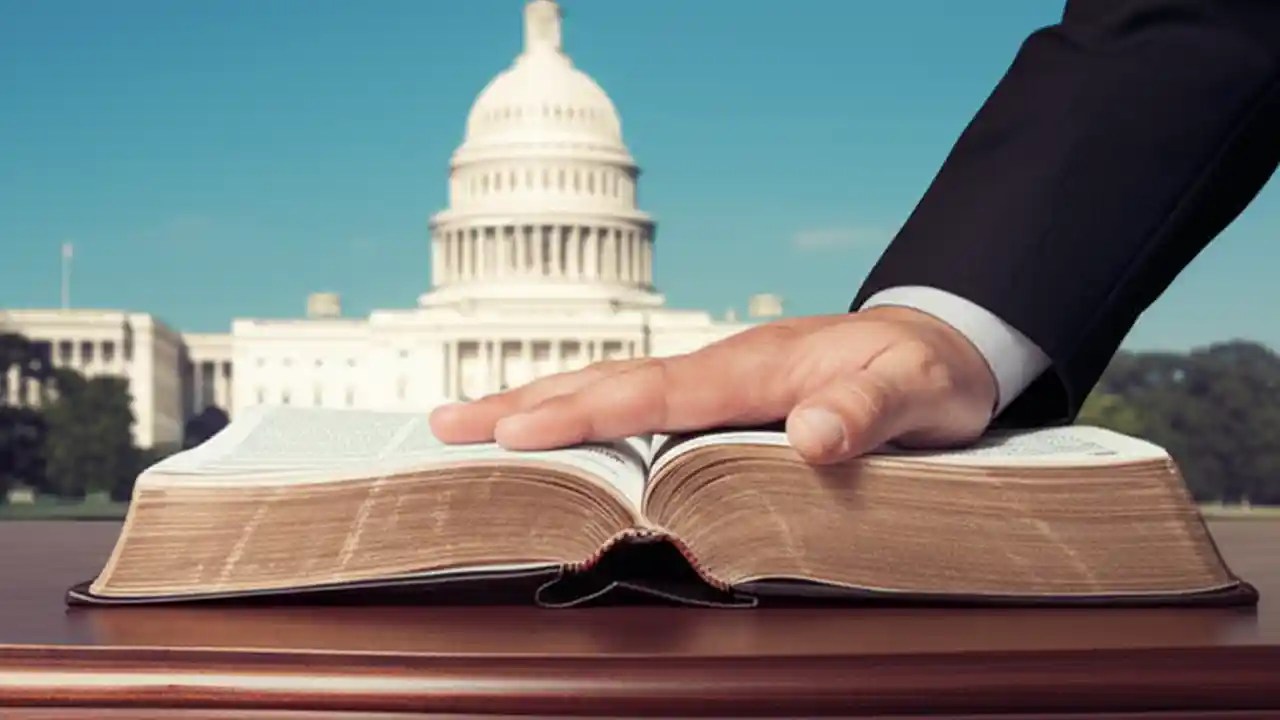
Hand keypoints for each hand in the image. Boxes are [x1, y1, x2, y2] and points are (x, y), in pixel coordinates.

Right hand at [428, 307, 998, 463]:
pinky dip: (582, 415)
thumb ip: (870, 410)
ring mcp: (715, 380)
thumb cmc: (926, 372)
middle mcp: (721, 368)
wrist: (938, 344)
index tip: (518, 430)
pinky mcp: (719, 396)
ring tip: (468, 422)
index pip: (655, 391)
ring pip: (611, 389)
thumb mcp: (918, 393)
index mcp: (754, 368)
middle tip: (447, 425)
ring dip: (537, 404)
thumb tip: (811, 435)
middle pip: (608, 383)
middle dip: (525, 405)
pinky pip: (636, 406)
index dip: (585, 414)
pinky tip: (552, 430)